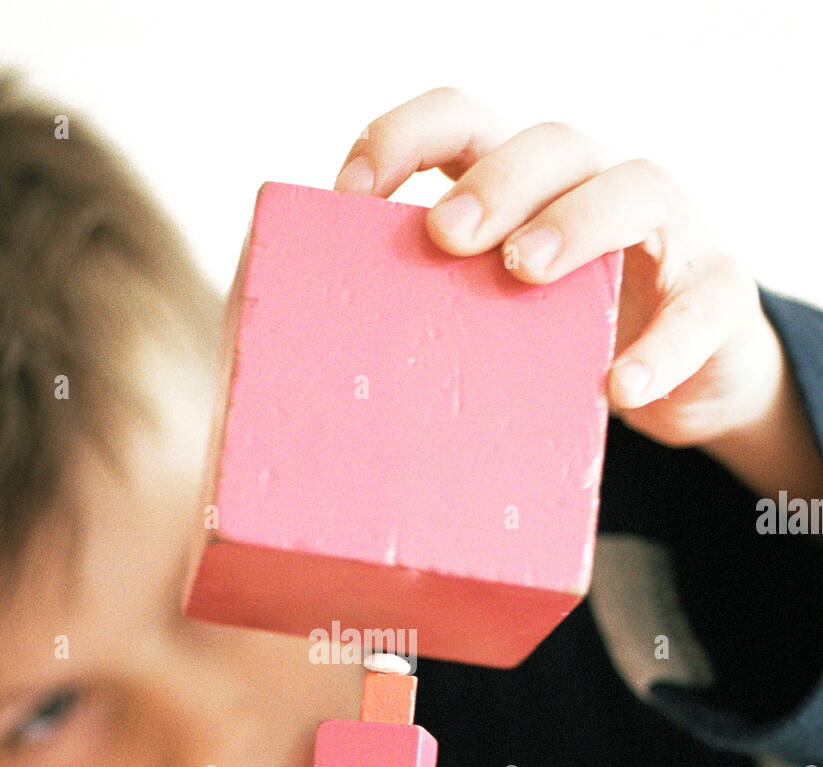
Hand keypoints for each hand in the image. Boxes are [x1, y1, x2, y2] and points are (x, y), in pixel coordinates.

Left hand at [334, 88, 822, 501]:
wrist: (682, 378)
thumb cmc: (559, 343)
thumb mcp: (489, 319)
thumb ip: (424, 313)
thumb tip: (306, 360)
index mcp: (524, 185)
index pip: (463, 121)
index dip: (404, 136)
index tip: (352, 193)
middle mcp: (594, 185)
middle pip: (551, 142)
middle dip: (494, 177)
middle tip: (446, 235)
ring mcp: (667, 232)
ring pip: (634, 187)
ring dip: (575, 220)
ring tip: (524, 271)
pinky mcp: (719, 296)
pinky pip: (700, 308)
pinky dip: (660, 347)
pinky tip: (616, 386)